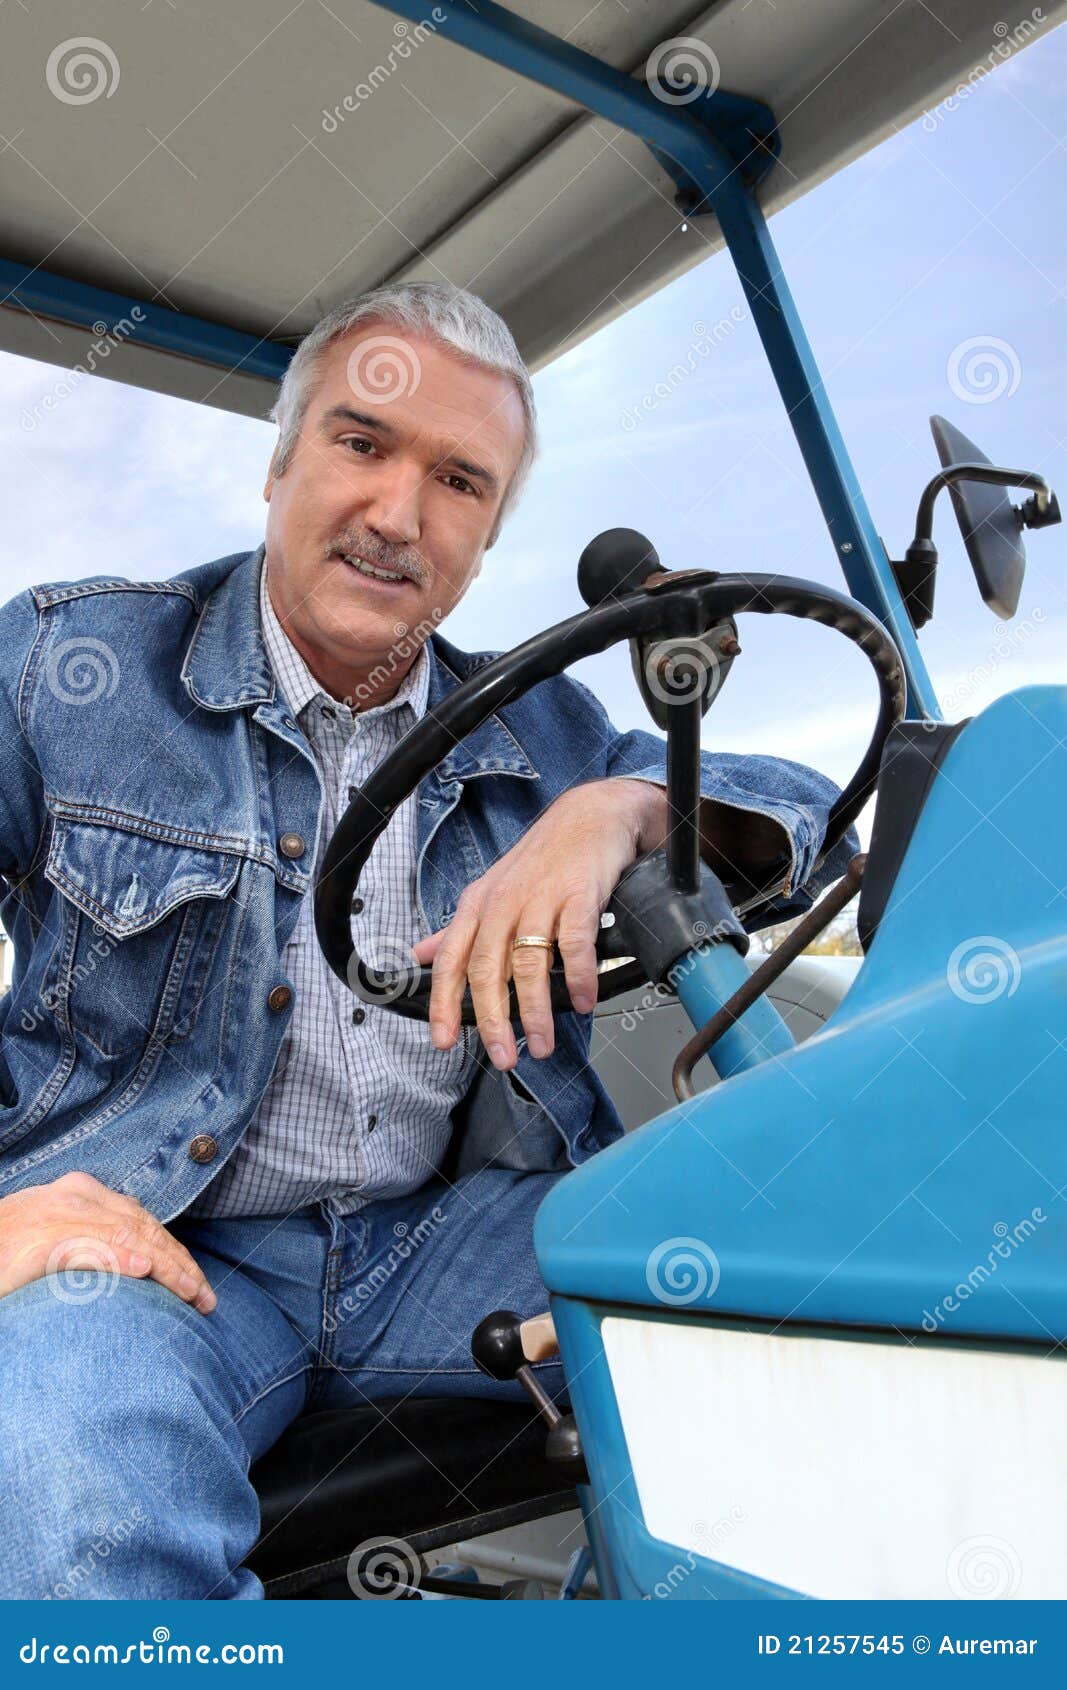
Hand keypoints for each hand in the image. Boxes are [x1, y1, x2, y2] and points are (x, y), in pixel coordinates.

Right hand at [0, 1171, 216, 1312]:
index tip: (198, 1284)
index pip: (144, 1222)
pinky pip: (89, 1247)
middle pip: (144, 1229)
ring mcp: (60, 1215)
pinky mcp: (42, 1239)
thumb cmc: (8, 1253)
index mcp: (82, 1193)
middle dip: (180, 1264)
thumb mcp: (57, 1239)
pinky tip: (142, 1272)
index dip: (176, 1252)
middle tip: (206, 1299)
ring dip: (165, 1267)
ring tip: (191, 1292)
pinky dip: (118, 1258)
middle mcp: (77, 1197)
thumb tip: (140, 1263)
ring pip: (128, 1237)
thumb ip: (95, 1242)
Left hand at [412, 778, 667, 1069]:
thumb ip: (457, 929)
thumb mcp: (490, 890)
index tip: (443, 1041)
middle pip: (488, 968)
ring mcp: (541, 899)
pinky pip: (575, 944)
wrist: (590, 817)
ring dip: (537, 1010)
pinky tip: (583, 1001)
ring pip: (529, 963)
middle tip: (502, 1057)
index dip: (443, 1003)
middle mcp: (503, 903)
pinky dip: (579, 977)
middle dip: (492, 1019)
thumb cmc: (541, 860)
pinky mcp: (579, 896)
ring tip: (543, 1043)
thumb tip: (420, 954)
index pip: (451, 960)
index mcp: (478, 905)